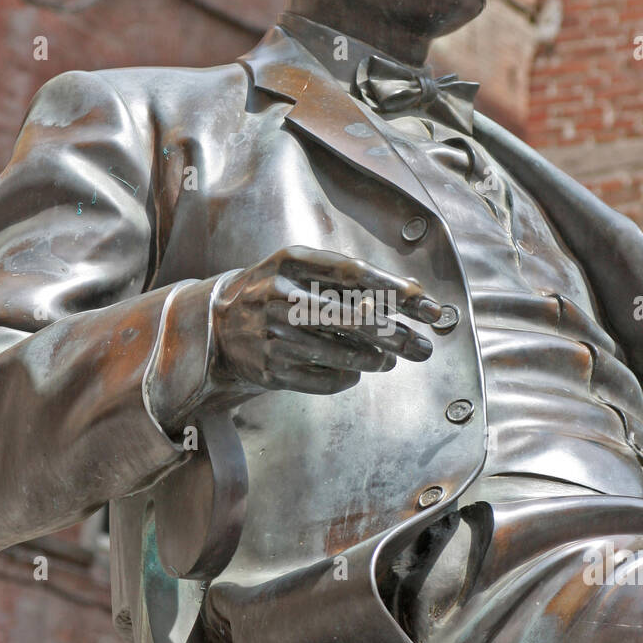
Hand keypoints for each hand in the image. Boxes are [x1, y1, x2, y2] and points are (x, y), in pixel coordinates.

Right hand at [212, 246, 441, 394]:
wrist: (215, 325)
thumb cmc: (272, 291)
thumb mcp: (301, 270)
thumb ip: (350, 276)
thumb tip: (410, 287)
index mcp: (290, 263)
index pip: (354, 274)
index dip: (394, 290)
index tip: (426, 304)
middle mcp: (280, 296)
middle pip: (354, 318)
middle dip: (396, 334)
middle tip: (424, 346)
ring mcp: (274, 335)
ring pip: (343, 354)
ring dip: (377, 359)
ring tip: (393, 358)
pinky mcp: (271, 369)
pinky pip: (325, 379)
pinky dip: (347, 377)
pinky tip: (356, 371)